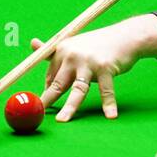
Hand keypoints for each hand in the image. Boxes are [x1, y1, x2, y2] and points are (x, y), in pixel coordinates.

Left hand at [32, 14, 156, 120]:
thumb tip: (31, 44)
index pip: (51, 76)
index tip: (46, 103)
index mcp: (62, 50)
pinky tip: (110, 115)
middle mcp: (73, 55)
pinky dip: (109, 103)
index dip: (49, 91)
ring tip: (62, 120)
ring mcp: (89, 62)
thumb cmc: (97, 44)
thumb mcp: (73, 45)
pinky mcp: (106, 68)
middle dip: (48, 100)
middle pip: (58, 83)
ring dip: (70, 107)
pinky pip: (106, 90)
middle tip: (39, 114)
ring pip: (77, 90)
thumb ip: (53, 50)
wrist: (125, 36)